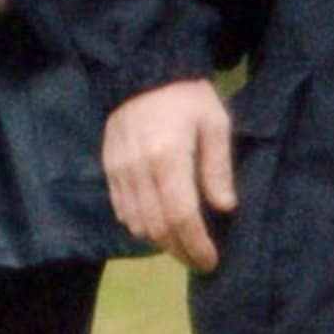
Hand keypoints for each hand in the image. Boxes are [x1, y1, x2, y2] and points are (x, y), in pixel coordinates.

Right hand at [103, 78, 236, 272]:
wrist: (143, 72)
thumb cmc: (187, 98)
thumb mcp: (215, 124)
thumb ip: (217, 168)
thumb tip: (225, 208)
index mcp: (168, 157)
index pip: (181, 216)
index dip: (196, 244)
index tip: (210, 261)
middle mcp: (138, 169)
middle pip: (157, 227)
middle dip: (180, 251)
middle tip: (199, 261)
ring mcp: (119, 171)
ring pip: (137, 224)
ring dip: (160, 242)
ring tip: (182, 245)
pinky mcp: (108, 170)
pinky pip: (122, 211)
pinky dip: (140, 226)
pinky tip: (158, 226)